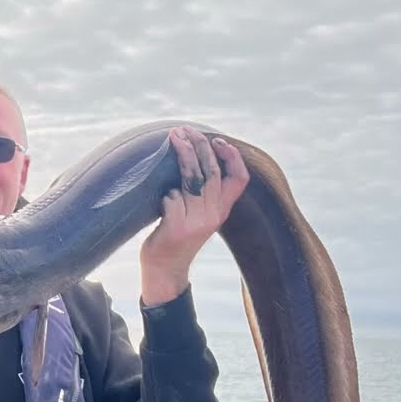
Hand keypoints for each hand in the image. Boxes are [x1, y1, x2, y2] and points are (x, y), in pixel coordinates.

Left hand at [139, 125, 248, 304]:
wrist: (165, 270)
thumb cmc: (177, 235)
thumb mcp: (198, 215)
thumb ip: (201, 193)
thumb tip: (193, 156)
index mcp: (221, 211)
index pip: (240, 180)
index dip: (233, 158)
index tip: (218, 140)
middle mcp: (213, 215)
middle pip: (213, 173)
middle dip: (200, 146)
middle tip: (185, 130)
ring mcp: (196, 222)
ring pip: (193, 180)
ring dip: (183, 156)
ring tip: (173, 137)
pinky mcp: (177, 228)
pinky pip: (172, 199)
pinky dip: (165, 194)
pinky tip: (161, 197)